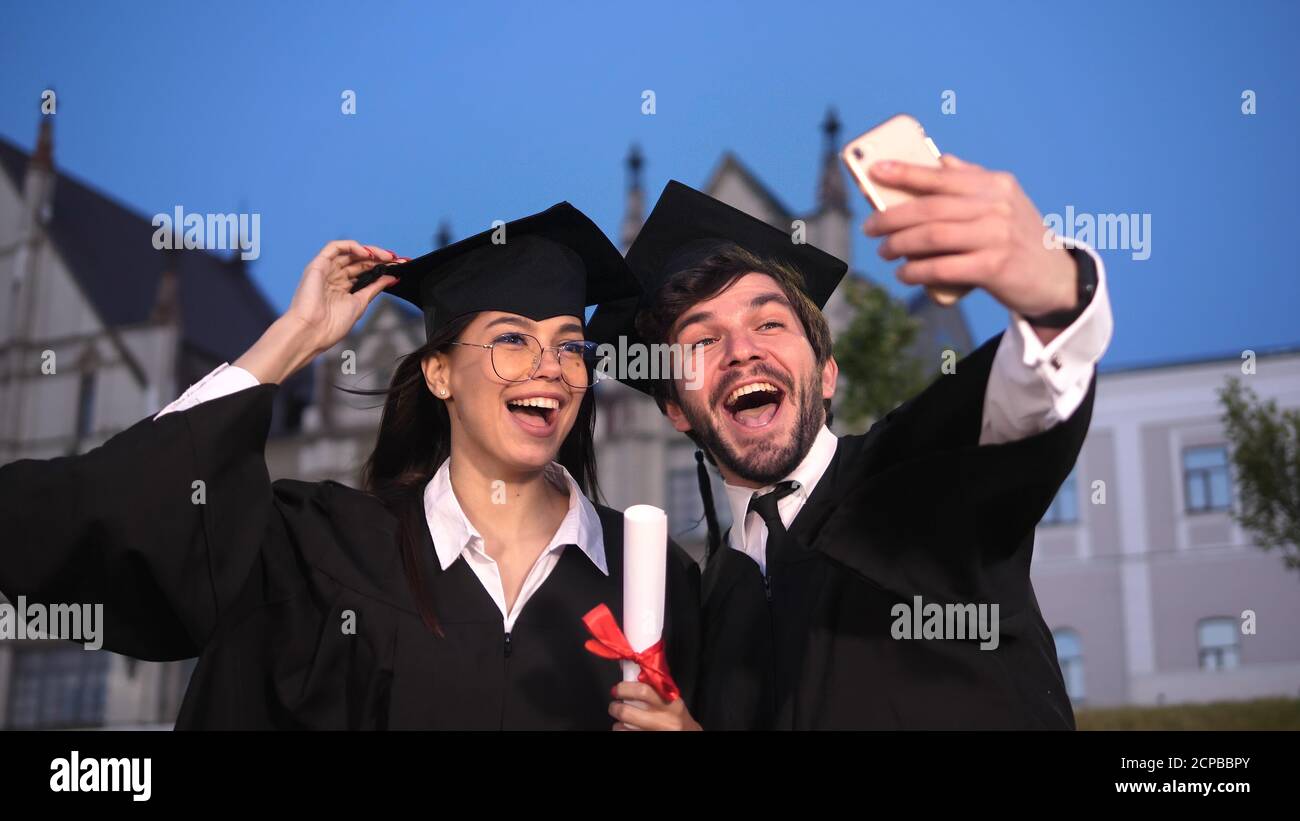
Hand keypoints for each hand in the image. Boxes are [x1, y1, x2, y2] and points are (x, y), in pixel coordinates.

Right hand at [234, 241, 407, 383]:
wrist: (312, 333)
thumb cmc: (331, 325)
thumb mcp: (360, 303)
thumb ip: (374, 288)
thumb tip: (391, 277)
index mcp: (343, 288)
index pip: (365, 271)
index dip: (382, 267)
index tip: (400, 266)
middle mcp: (334, 277)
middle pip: (359, 260)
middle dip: (380, 259)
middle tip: (398, 260)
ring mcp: (326, 270)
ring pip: (350, 252)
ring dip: (370, 251)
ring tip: (387, 257)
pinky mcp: (318, 265)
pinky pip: (335, 247)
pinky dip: (352, 246)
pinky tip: (367, 253)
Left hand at [609, 682, 701, 730]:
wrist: (687, 733)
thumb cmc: (676, 713)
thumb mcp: (671, 698)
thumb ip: (654, 686)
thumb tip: (629, 672)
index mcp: (671, 702)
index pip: (643, 691)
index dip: (625, 689)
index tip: (618, 689)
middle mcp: (664, 720)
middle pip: (627, 712)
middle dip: (615, 707)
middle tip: (614, 705)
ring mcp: (655, 733)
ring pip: (623, 727)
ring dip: (618, 722)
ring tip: (622, 718)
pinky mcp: (647, 739)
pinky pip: (625, 735)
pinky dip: (621, 730)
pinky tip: (626, 728)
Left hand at [862, 155, 1077, 318]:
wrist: (1056, 278)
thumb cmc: (1019, 238)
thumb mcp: (1005, 202)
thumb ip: (973, 180)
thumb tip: (940, 159)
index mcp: (996, 184)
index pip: (942, 175)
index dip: (905, 172)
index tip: (876, 170)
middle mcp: (998, 206)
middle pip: (930, 208)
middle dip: (892, 217)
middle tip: (870, 227)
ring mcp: (997, 236)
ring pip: (932, 237)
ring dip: (899, 245)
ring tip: (883, 251)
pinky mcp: (994, 268)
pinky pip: (942, 267)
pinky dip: (916, 271)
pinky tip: (904, 273)